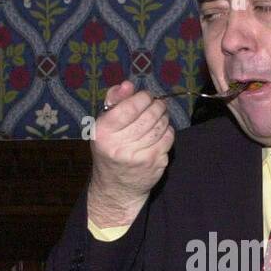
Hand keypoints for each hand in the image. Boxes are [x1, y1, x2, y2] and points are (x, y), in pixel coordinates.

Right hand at [88, 81, 172, 226]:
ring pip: (161, 126)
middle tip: (157, 105)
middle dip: (157, 106)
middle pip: (149, 115)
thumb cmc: (110, 149)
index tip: (146, 96)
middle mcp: (119, 145)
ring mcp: (138, 156)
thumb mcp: (104, 125)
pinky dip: (168, 132)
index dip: (143, 97)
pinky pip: (168, 139)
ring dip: (163, 117)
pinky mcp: (154, 164)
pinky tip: (161, 133)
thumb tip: (128, 84)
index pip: (130, 107)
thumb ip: (114, 102)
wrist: (116, 186)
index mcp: (103, 132)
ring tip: (159, 117)